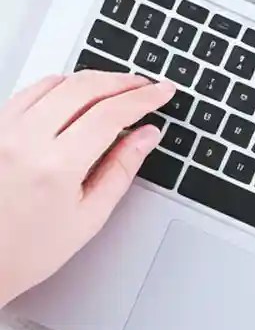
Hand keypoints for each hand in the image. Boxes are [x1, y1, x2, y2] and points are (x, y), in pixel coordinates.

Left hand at [0, 71, 174, 307]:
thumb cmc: (28, 249)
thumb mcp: (90, 216)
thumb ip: (121, 169)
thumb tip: (146, 137)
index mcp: (55, 167)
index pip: (109, 115)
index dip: (143, 98)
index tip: (162, 91)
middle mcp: (24, 140)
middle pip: (82, 88)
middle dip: (121, 81)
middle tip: (145, 85)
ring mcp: (3, 131)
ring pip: (54, 82)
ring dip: (90, 80)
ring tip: (115, 90)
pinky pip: (28, 92)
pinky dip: (58, 87)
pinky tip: (75, 97)